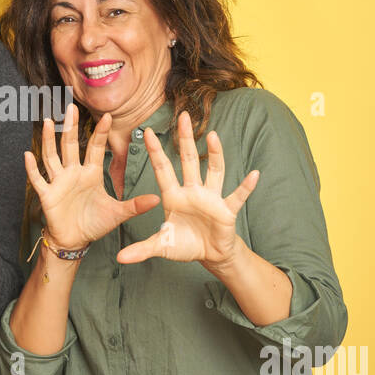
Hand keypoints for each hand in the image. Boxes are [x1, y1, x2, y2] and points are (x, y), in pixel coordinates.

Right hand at [23, 104, 159, 251]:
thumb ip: (135, 205)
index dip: (101, 133)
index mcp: (91, 174)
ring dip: (50, 140)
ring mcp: (59, 182)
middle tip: (71, 107)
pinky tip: (28, 155)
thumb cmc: (94, 224)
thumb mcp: (117, 214)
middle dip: (72, 127)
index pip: (96, 148)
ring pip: (52, 156)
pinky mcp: (47, 195)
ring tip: (50, 122)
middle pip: (71, 146)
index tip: (107, 116)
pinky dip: (32, 168)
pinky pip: (38, 179)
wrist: (75, 241)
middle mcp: (73, 173)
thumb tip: (158, 199)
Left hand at [116, 109, 259, 272]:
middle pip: (189, 160)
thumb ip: (142, 249)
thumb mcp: (161, 247)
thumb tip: (119, 258)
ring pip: (214, 171)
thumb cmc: (184, 244)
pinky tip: (254, 175)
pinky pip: (237, 196)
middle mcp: (192, 191)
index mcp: (173, 196)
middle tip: (183, 116)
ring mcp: (211, 198)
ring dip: (215, 154)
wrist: (209, 255)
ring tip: (214, 136)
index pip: (163, 169)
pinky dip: (246, 187)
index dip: (156, 151)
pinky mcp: (226, 210)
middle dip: (185, 140)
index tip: (148, 131)